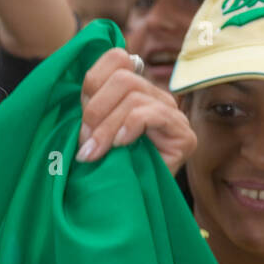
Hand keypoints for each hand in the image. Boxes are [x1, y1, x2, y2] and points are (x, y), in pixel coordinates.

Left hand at [77, 49, 196, 175]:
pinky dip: (130, 127)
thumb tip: (83, 87)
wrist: (127, 207)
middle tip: (84, 143)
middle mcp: (156, 96)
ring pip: (134, 97)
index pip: (118, 57)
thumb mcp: (91, 130)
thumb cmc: (106, 168)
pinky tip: (120, 146)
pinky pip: (152, 114)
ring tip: (95, 152)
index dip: (92, 81)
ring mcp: (173, 114)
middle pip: (123, 78)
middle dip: (96, 110)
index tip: (79, 116)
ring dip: (106, 127)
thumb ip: (89, 106)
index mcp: (134, 89)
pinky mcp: (184, 136)